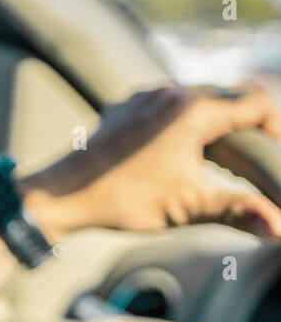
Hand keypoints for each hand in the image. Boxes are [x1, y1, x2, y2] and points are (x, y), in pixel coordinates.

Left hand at [17, 85, 280, 242]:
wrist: (63, 194)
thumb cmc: (123, 198)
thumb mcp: (190, 207)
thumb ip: (240, 212)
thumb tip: (278, 228)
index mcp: (191, 110)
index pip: (257, 104)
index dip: (278, 129)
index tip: (279, 157)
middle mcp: (169, 92)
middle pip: (230, 97)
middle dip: (251, 128)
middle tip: (259, 163)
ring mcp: (144, 96)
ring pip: (199, 99)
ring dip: (219, 124)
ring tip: (228, 160)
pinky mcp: (126, 106)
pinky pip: (169, 105)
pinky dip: (188, 124)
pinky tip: (186, 154)